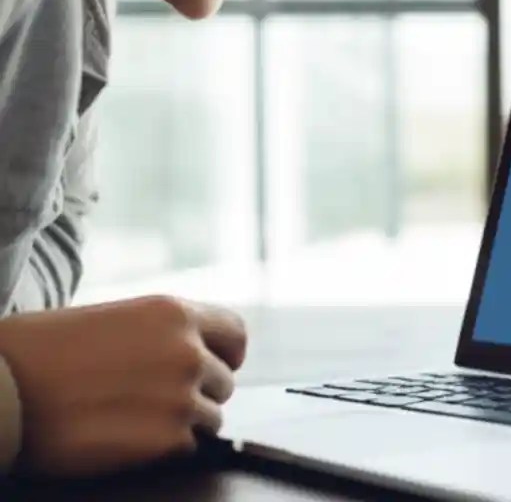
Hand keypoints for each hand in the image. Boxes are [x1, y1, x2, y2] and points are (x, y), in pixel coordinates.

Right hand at [0, 295, 247, 476]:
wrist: (0, 393)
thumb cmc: (38, 352)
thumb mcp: (113, 319)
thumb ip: (160, 332)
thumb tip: (193, 349)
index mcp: (173, 313)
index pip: (235, 334)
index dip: (225, 354)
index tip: (216, 366)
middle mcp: (188, 352)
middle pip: (222, 382)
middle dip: (197, 392)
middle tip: (152, 400)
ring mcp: (182, 398)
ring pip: (210, 418)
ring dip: (181, 422)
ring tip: (133, 418)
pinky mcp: (168, 441)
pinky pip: (188, 448)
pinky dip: (163, 448)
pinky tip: (126, 438)